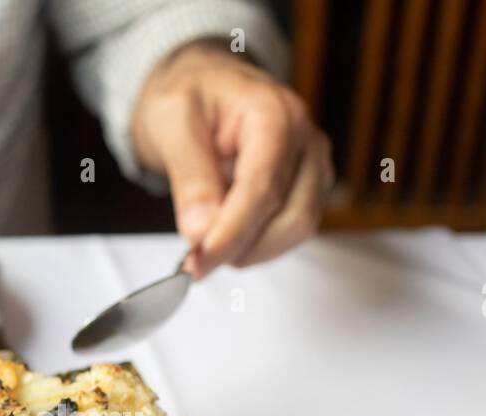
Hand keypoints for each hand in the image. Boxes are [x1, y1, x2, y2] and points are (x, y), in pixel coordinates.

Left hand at [132, 40, 333, 278]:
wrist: (202, 83)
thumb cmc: (189, 94)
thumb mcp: (172, 123)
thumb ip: (190, 176)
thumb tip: (200, 231)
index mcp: (275, 113)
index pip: (263, 189)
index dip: (231, 233)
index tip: (198, 261)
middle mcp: (305, 138)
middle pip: (289, 216)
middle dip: (240, 246)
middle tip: (195, 259)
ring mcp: (313, 163)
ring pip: (297, 229)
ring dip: (251, 249)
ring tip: (209, 240)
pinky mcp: (310, 184)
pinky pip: (293, 229)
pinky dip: (259, 243)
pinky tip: (228, 231)